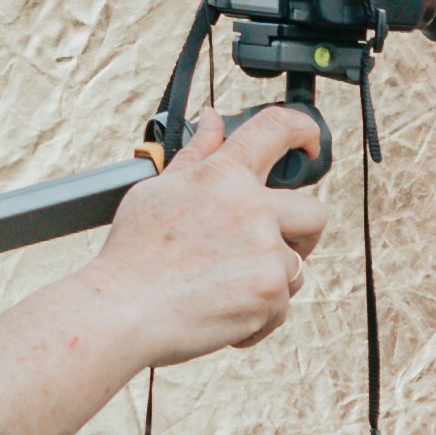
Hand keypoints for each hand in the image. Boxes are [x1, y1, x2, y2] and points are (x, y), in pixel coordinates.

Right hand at [77, 106, 336, 366]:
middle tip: (273, 246)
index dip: (303, 129)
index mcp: (222, 174)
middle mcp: (250, 207)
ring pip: (295, 266)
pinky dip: (257, 314)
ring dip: (267, 279)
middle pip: (313, 212)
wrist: (122, 311)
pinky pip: (282, 305)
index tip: (309, 144)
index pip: (275, 129)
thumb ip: (196, 154)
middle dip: (302, 233)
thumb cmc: (134, 254)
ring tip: (221, 287)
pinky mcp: (270, 292)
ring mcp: (264, 250)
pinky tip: (219, 309)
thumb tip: (214, 120)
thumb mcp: (158, 191)